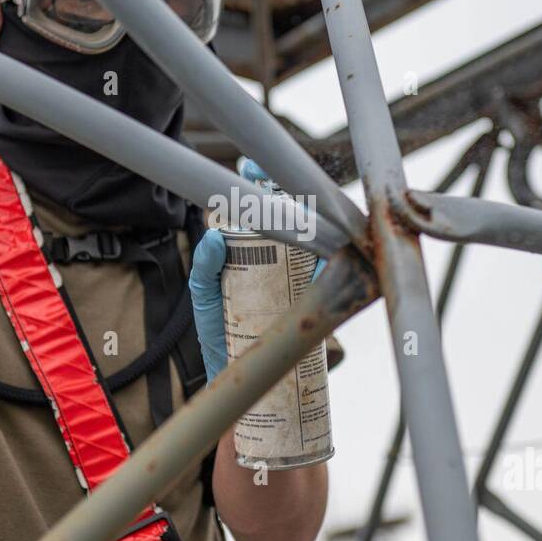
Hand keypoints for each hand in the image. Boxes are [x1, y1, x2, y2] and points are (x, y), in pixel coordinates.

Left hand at [188, 160, 323, 382]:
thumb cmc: (221, 332)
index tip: (250, 166)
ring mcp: (304, 276)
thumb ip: (205, 270)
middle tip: (275, 178)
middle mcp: (286, 257)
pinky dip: (336, 260)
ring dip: (317, 216)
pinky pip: (336, 274)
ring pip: (321, 237)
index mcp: (259, 250)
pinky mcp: (320, 299)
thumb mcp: (206, 296)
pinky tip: (328, 247)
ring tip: (302, 202)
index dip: (262, 181)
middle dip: (292, 187)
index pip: (266, 207)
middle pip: (297, 214)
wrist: (235, 374)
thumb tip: (213, 237)